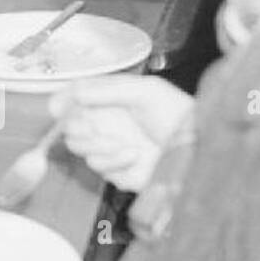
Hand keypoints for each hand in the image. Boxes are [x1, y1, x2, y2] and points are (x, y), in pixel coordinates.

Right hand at [48, 76, 193, 191]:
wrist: (200, 149)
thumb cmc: (179, 114)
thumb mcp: (146, 91)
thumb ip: (107, 90)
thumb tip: (75, 94)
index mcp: (108, 99)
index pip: (72, 97)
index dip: (61, 101)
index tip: (59, 107)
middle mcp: (104, 123)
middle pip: (68, 125)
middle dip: (76, 127)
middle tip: (90, 128)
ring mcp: (109, 147)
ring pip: (78, 148)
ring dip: (97, 146)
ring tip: (123, 144)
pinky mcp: (116, 170)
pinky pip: (98, 167)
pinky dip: (113, 162)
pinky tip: (133, 156)